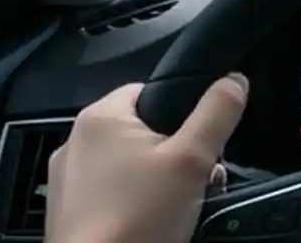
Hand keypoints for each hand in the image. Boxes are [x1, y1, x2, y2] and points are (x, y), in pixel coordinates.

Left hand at [45, 74, 248, 242]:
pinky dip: (130, 202)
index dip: (183, 112)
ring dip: (156, 179)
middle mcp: (74, 142)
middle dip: (175, 152)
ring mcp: (65, 181)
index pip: (150, 92)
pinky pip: (108, 193)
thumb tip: (235, 78)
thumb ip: (217, 113)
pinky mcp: (64, 213)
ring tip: (178, 206)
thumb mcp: (192, 160)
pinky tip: (149, 223)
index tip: (200, 143)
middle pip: (141, 131)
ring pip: (126, 165)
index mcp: (100, 117)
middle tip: (197, 179)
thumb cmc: (141, 214)